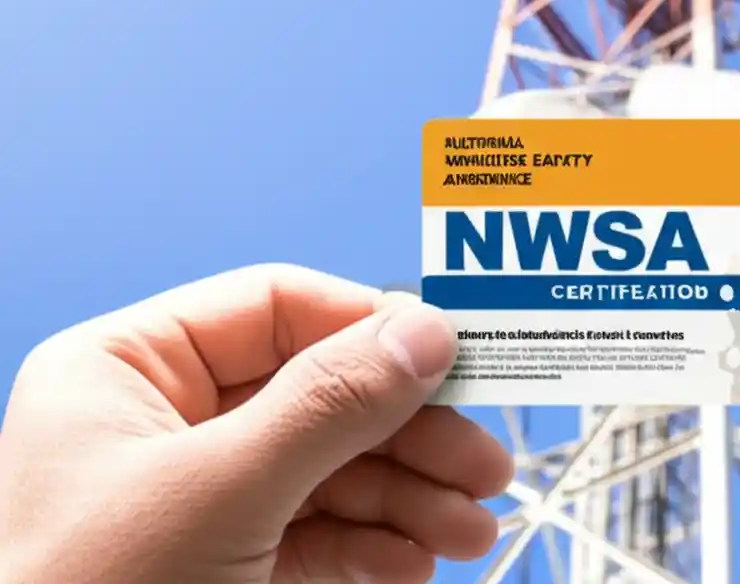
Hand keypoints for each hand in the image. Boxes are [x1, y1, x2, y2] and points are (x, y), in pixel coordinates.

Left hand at [0, 264, 512, 583]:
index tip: (457, 358)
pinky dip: (374, 547)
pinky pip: (317, 533)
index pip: (276, 309)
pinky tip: (417, 562)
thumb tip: (426, 334)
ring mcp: (199, 497)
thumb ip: (328, 406)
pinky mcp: (224, 562)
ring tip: (468, 530)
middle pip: (321, 394)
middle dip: (410, 435)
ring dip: (410, 498)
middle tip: (484, 466)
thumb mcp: (218, 494)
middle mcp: (165, 423)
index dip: (372, 327)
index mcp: (127, 370)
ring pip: (331, 469)